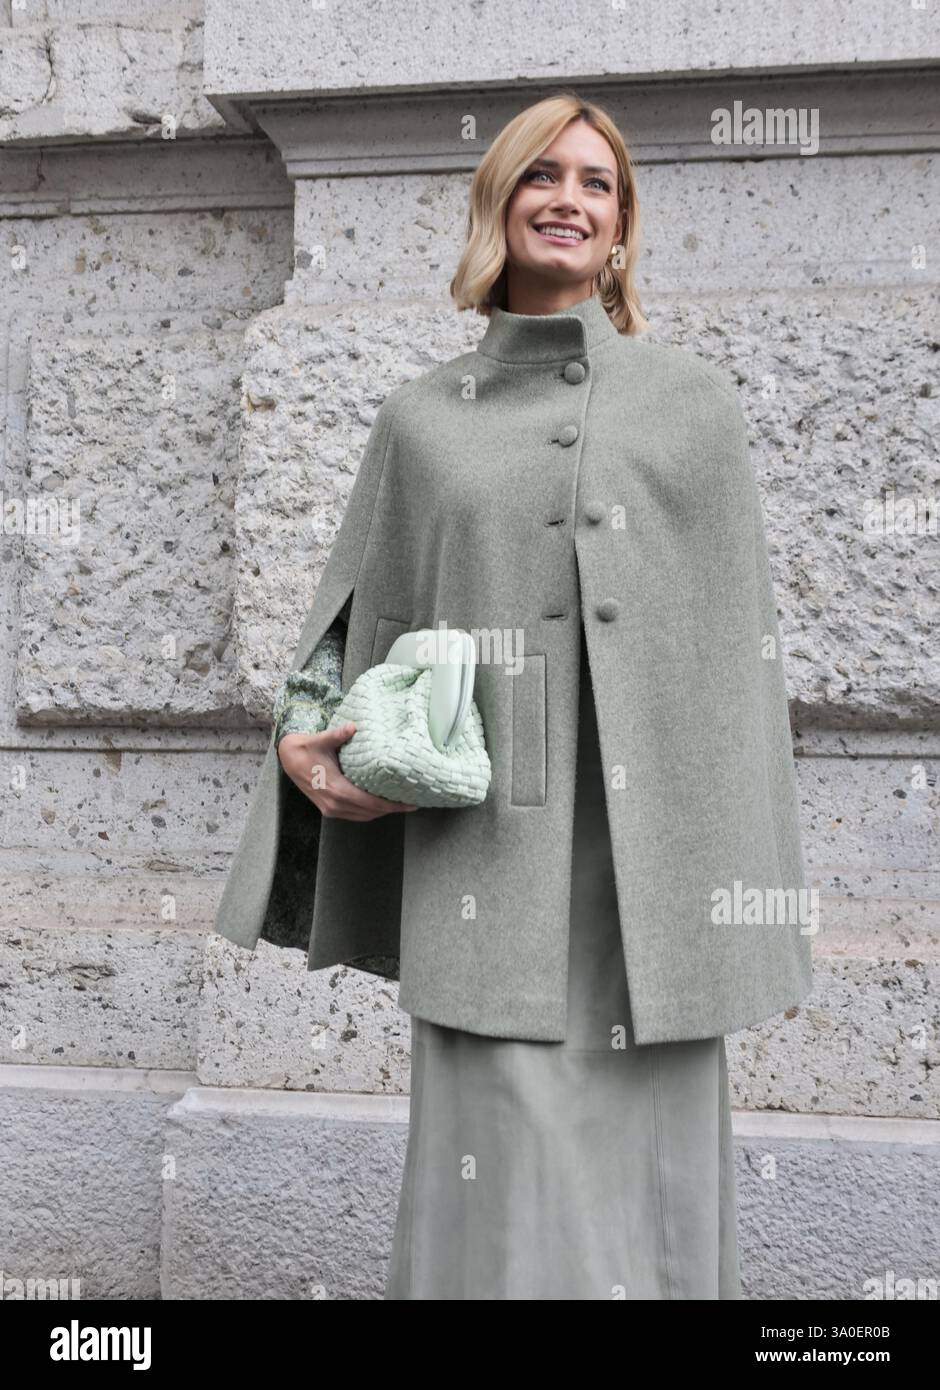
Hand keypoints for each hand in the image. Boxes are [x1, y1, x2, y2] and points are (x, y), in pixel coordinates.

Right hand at [277, 725, 418, 820]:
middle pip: (370, 812)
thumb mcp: (321, 740)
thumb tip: (353, 727)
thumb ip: (338, 735)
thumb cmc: (307, 749)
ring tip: (399, 804)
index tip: (409, 804)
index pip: (370, 803)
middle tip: (411, 804)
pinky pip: (355, 815)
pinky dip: (369, 812)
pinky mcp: (329, 810)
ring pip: (363, 816)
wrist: (289, 760)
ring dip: (381, 812)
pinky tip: (380, 804)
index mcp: (336, 789)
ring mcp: (331, 809)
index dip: (391, 805)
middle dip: (391, 809)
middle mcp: (334, 804)